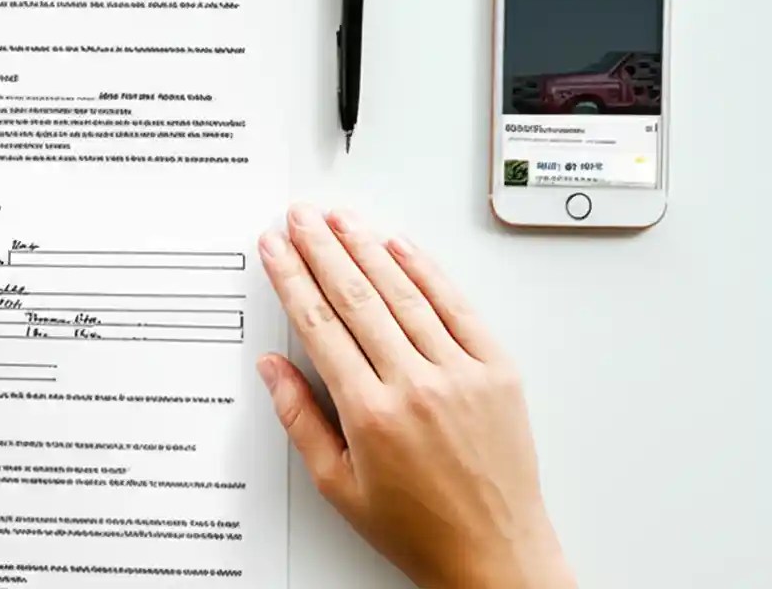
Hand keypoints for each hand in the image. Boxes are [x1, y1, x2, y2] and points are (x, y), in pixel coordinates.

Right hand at [256, 205, 574, 588]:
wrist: (495, 554)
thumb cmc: (418, 528)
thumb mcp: (338, 486)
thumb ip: (300, 420)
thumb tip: (273, 369)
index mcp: (371, 415)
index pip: (320, 325)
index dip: (291, 278)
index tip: (275, 249)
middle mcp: (416, 385)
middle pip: (357, 298)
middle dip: (321, 249)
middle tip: (300, 218)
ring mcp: (461, 373)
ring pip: (404, 293)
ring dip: (367, 248)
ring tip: (340, 220)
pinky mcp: (498, 370)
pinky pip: (457, 307)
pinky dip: (427, 272)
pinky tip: (402, 247)